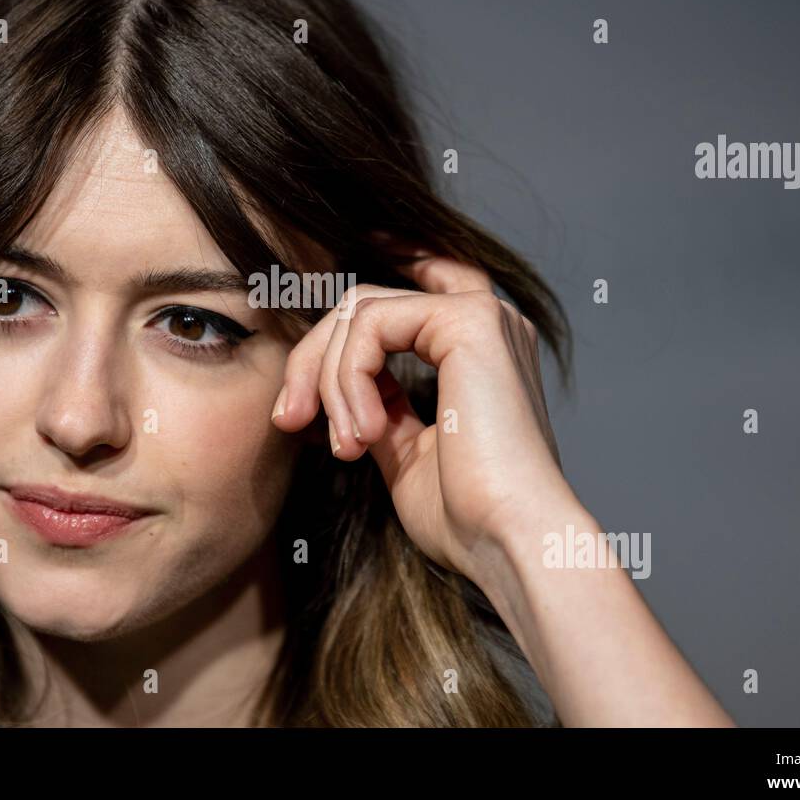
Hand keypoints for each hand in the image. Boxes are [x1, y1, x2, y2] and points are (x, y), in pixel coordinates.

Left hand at [270, 250, 571, 579]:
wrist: (509, 539)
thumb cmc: (467, 517)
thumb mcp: (406, 454)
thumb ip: (378, 407)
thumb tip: (337, 389)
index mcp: (482, 350)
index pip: (426, 277)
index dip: (385, 260)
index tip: (327, 275)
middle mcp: (489, 322)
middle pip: (368, 301)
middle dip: (314, 359)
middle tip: (290, 420)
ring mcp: (483, 315)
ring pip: (361, 310)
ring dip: (329, 380)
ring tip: (344, 445)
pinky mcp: (470, 321)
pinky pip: (372, 323)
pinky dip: (349, 377)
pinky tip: (365, 432)